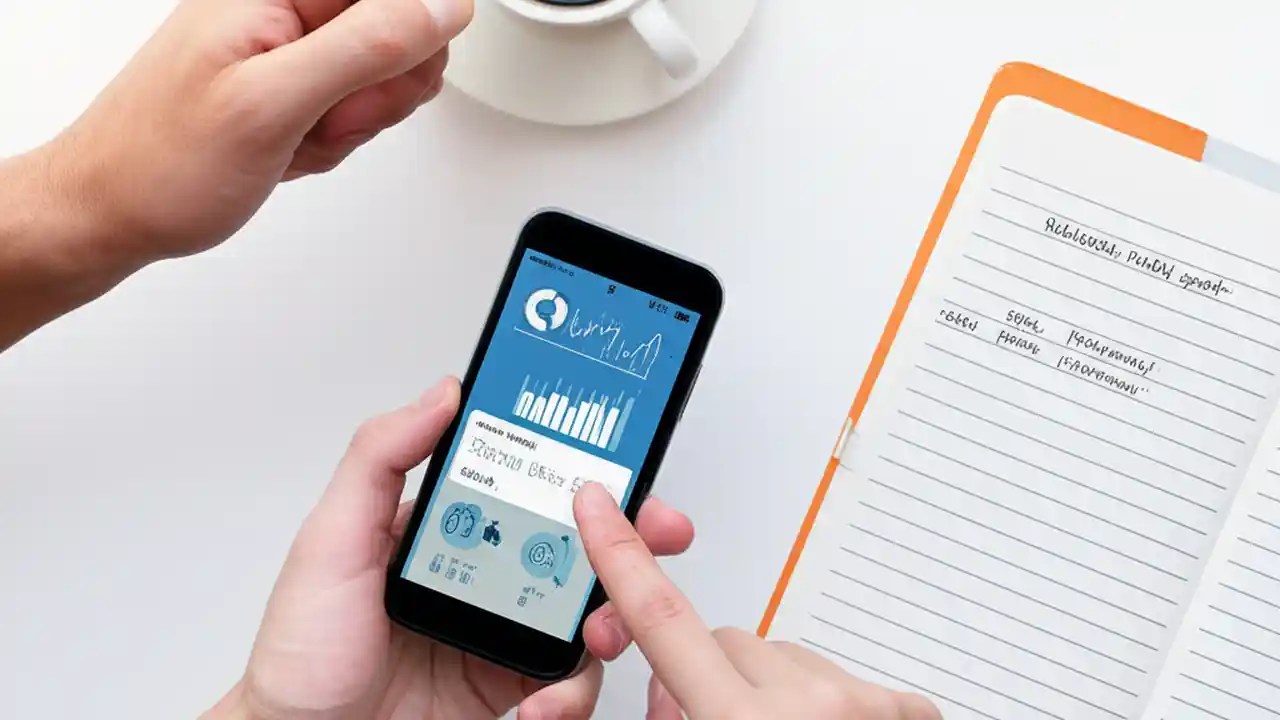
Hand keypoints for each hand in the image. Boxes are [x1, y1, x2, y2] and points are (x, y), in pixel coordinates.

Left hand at [50, 0, 470, 262]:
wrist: (112, 210)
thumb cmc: (162, 162)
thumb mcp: (272, 103)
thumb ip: (366, 46)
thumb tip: (443, 9)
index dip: (401, 43)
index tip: (361, 88)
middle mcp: (281, 5)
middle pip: (396, 29)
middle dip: (376, 90)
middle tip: (324, 116)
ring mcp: (287, 44)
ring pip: (381, 73)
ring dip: (352, 121)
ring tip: (295, 135)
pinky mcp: (292, 80)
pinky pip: (354, 103)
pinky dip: (333, 136)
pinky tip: (290, 146)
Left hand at [204, 377, 696, 719]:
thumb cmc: (303, 650)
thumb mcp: (333, 539)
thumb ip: (380, 460)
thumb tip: (441, 395)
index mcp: (449, 524)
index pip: (527, 481)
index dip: (580, 467)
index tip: (620, 461)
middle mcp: (483, 570)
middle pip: (575, 540)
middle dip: (628, 533)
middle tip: (657, 532)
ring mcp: (501, 629)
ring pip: (586, 608)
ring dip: (611, 615)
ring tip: (599, 632)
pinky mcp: (511, 684)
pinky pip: (567, 680)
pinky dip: (572, 692)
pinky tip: (545, 701)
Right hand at [574, 483, 942, 719]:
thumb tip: (672, 688)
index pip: (663, 621)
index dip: (621, 557)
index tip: (598, 504)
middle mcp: (804, 704)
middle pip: (724, 642)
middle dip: (711, 677)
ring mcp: (860, 703)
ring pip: (784, 659)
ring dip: (773, 695)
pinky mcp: (904, 709)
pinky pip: (844, 679)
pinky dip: (832, 707)